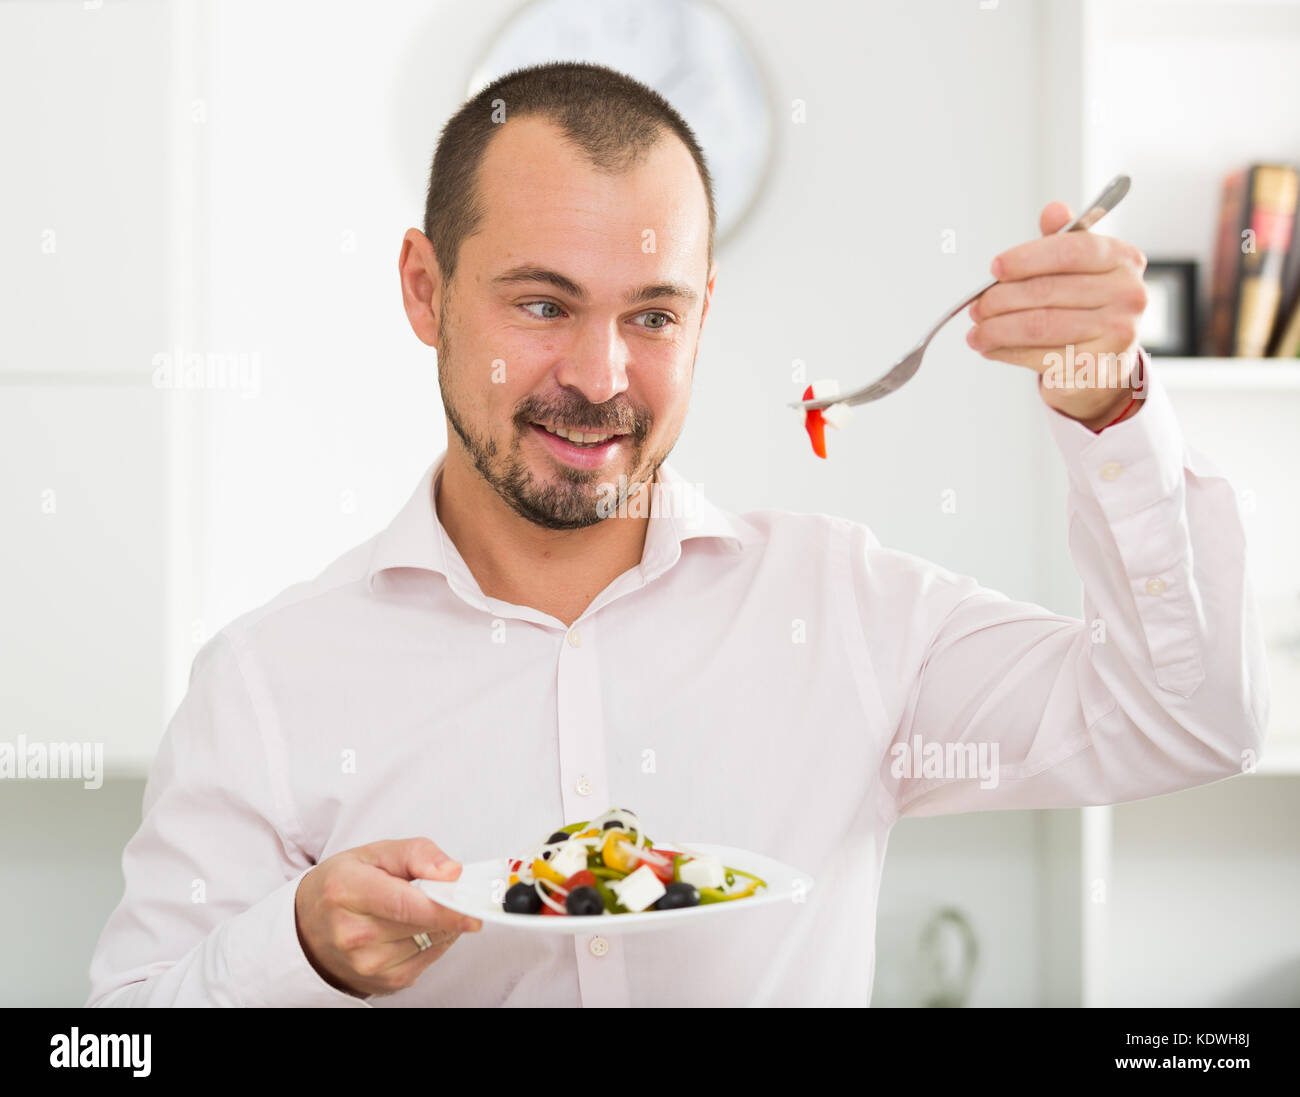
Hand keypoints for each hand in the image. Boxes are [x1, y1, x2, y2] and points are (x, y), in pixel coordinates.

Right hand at [294, 837, 481, 998]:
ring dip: (440, 926)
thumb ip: (417, 853)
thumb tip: (451, 872)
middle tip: (456, 895)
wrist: (307, 927)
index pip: (404, 904)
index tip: (472, 909)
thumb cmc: (343, 884)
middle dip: (448, 910)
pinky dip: (432, 943)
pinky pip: (426, 961)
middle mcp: (351, 933)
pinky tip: (415, 929)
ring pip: (429, 944)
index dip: (443, 908)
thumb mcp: (375, 853)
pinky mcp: (380, 983)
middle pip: (421, 925)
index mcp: (346, 891)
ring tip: (421, 909)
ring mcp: (364, 964)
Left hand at [966, 202, 1148, 428]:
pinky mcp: (1096, 367)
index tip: (995, 268)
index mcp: (1124, 259)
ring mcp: (1117, 333)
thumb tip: (1053, 210)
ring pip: (1038, 325)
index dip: (1026, 258)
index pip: (1070, 250)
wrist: (1103, 367)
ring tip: (976, 331)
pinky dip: (1005, 352)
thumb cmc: (1086, 311)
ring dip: (996, 329)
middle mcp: (1128, 295)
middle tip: (976, 307)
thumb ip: (1063, 240)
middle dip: (1000, 299)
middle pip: (1047, 291)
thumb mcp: (1079, 269)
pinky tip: (990, 348)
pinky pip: (1037, 355)